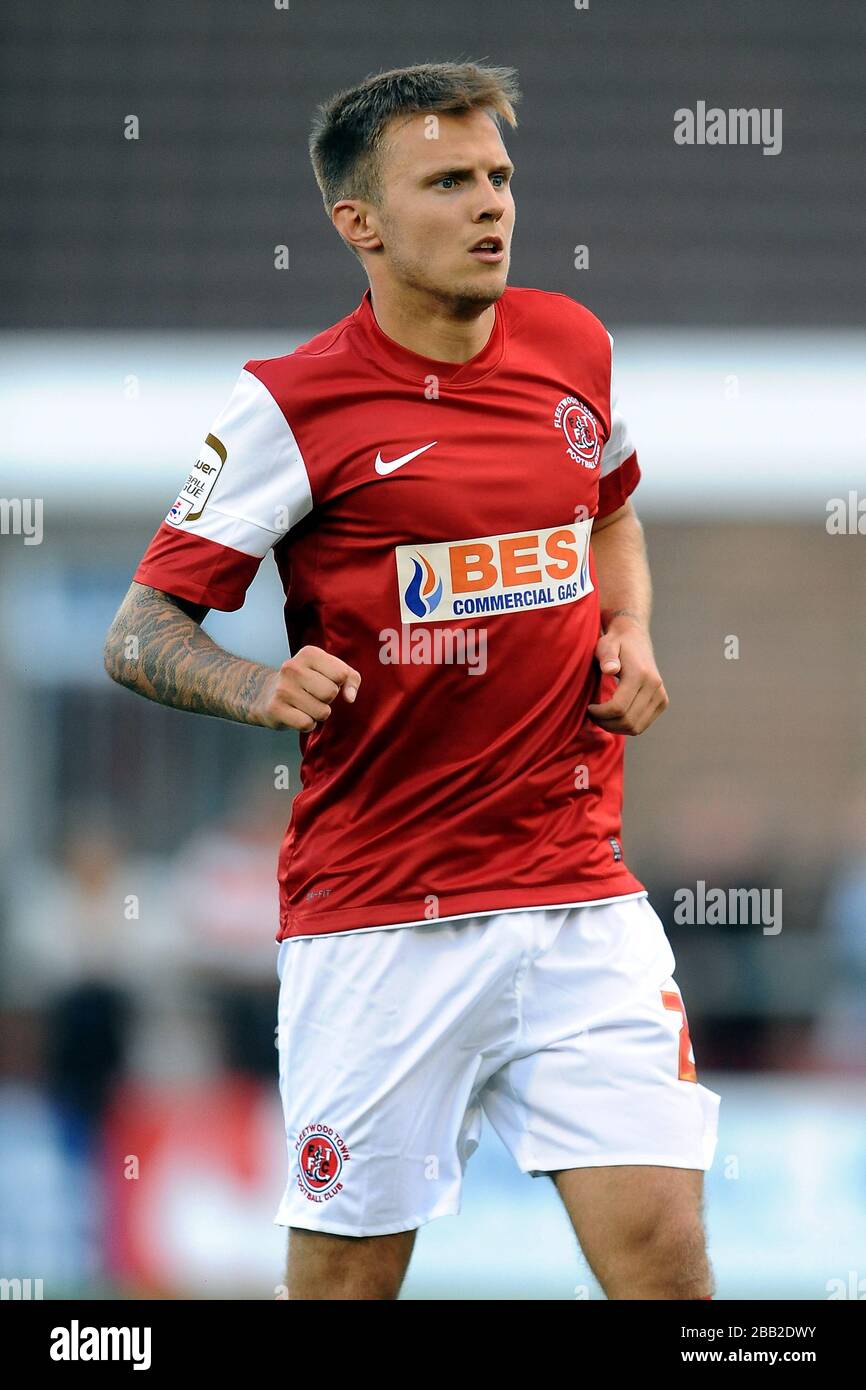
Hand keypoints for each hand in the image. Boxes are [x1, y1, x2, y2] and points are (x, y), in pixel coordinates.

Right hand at [251, 645, 361, 731]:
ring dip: (318, 714)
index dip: (340, 684)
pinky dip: (308, 724)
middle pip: (331, 693)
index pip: (341, 674)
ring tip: (306, 706)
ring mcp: (282, 688)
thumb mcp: (329, 670)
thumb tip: (350, 697)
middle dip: (328, 700)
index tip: (328, 683)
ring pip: (321, 712)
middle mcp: (293, 667)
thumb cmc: (306, 681)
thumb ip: (350, 678)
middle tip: (315, 696)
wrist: (265, 693)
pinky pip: (307, 724)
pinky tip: (298, 715)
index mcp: (309, 653)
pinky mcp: (275, 708)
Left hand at [586, 615, 668, 734]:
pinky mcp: (662, 702)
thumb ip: (607, 656)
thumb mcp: (606, 645)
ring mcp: (661, 696)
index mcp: (640, 674)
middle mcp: (655, 687)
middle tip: (592, 714)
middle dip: (606, 723)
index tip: (589, 707)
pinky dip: (625, 726)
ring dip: (615, 728)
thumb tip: (610, 669)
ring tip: (601, 717)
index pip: (619, 708)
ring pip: (636, 728)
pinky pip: (642, 726)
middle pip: (628, 721)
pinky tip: (613, 717)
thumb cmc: (615, 643)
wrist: (635, 638)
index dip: (600, 714)